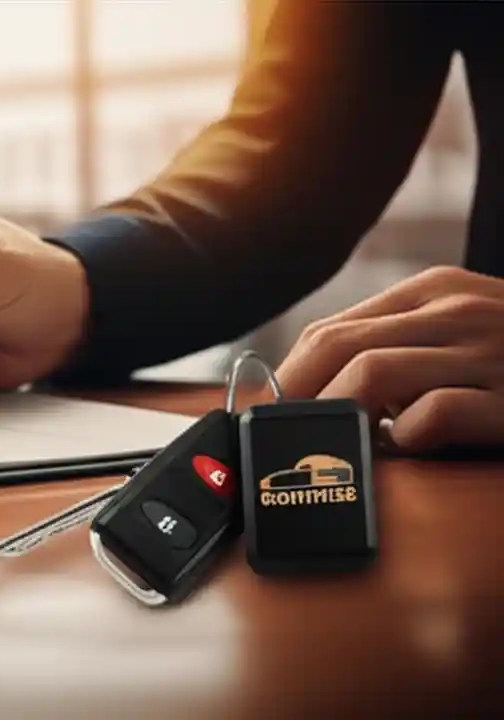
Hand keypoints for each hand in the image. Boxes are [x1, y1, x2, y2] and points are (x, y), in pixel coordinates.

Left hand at [276, 266, 503, 452]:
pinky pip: (434, 412)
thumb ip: (400, 354)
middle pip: (335, 346)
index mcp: (433, 291)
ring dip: (341, 416)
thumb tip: (323, 400)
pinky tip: (409, 449)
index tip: (272, 417)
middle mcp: (455, 309)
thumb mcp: (462, 338)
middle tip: (282, 440)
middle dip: (295, 397)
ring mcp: (486, 350)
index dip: (289, 378)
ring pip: (372, 372)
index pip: (329, 331)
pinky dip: (406, 437)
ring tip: (340, 447)